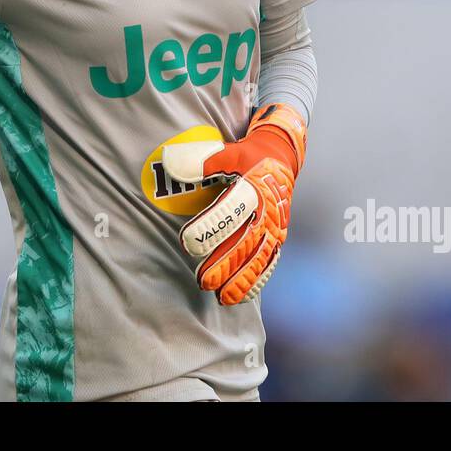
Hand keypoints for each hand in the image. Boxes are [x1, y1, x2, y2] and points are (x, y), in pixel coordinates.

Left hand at [161, 103, 306, 305]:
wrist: (281, 158)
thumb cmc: (248, 156)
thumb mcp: (227, 152)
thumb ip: (200, 160)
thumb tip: (169, 162)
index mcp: (255, 187)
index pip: (231, 210)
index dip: (210, 228)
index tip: (188, 243)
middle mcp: (269, 211)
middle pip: (246, 241)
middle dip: (225, 263)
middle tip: (203, 280)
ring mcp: (276, 227)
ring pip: (259, 257)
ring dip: (241, 279)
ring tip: (221, 297)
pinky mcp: (278, 238)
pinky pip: (269, 263)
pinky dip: (256, 281)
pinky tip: (239, 298)